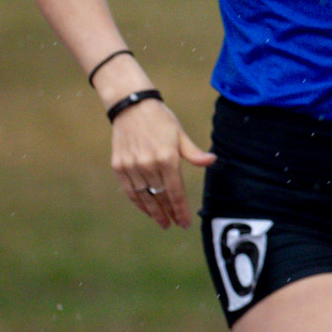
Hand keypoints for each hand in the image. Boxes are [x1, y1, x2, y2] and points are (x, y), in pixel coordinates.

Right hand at [109, 97, 215, 228]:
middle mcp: (148, 165)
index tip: (184, 223)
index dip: (180, 210)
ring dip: (153, 211)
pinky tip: (146, 208)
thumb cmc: (161, 120)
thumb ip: (194, 153)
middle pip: (160, 197)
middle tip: (174, 225)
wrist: (131, 106)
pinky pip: (129, 190)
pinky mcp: (119, 166)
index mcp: (167, 158)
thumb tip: (212, 161)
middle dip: (168, 213)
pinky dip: (138, 202)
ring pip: (144, 197)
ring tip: (162, 221)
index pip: (175, 191)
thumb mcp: (180, 134)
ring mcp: (131, 166)